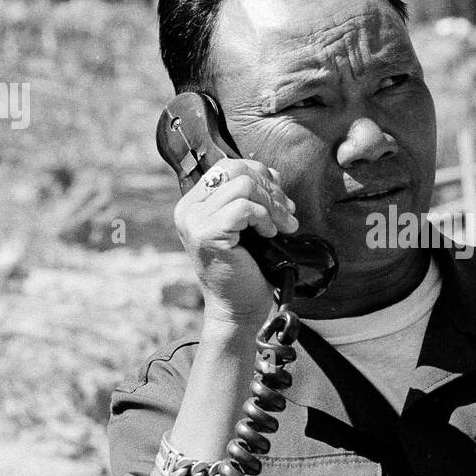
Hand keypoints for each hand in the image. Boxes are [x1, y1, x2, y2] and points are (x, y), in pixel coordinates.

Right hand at [173, 159, 298, 320]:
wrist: (238, 309)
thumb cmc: (247, 270)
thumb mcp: (250, 225)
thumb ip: (254, 196)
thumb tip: (272, 173)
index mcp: (195, 204)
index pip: (228, 166)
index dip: (260, 176)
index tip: (280, 201)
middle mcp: (188, 209)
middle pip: (236, 169)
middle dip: (270, 189)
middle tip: (287, 215)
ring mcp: (193, 221)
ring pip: (242, 184)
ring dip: (271, 204)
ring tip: (281, 227)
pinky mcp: (205, 234)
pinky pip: (243, 208)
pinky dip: (263, 218)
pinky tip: (269, 235)